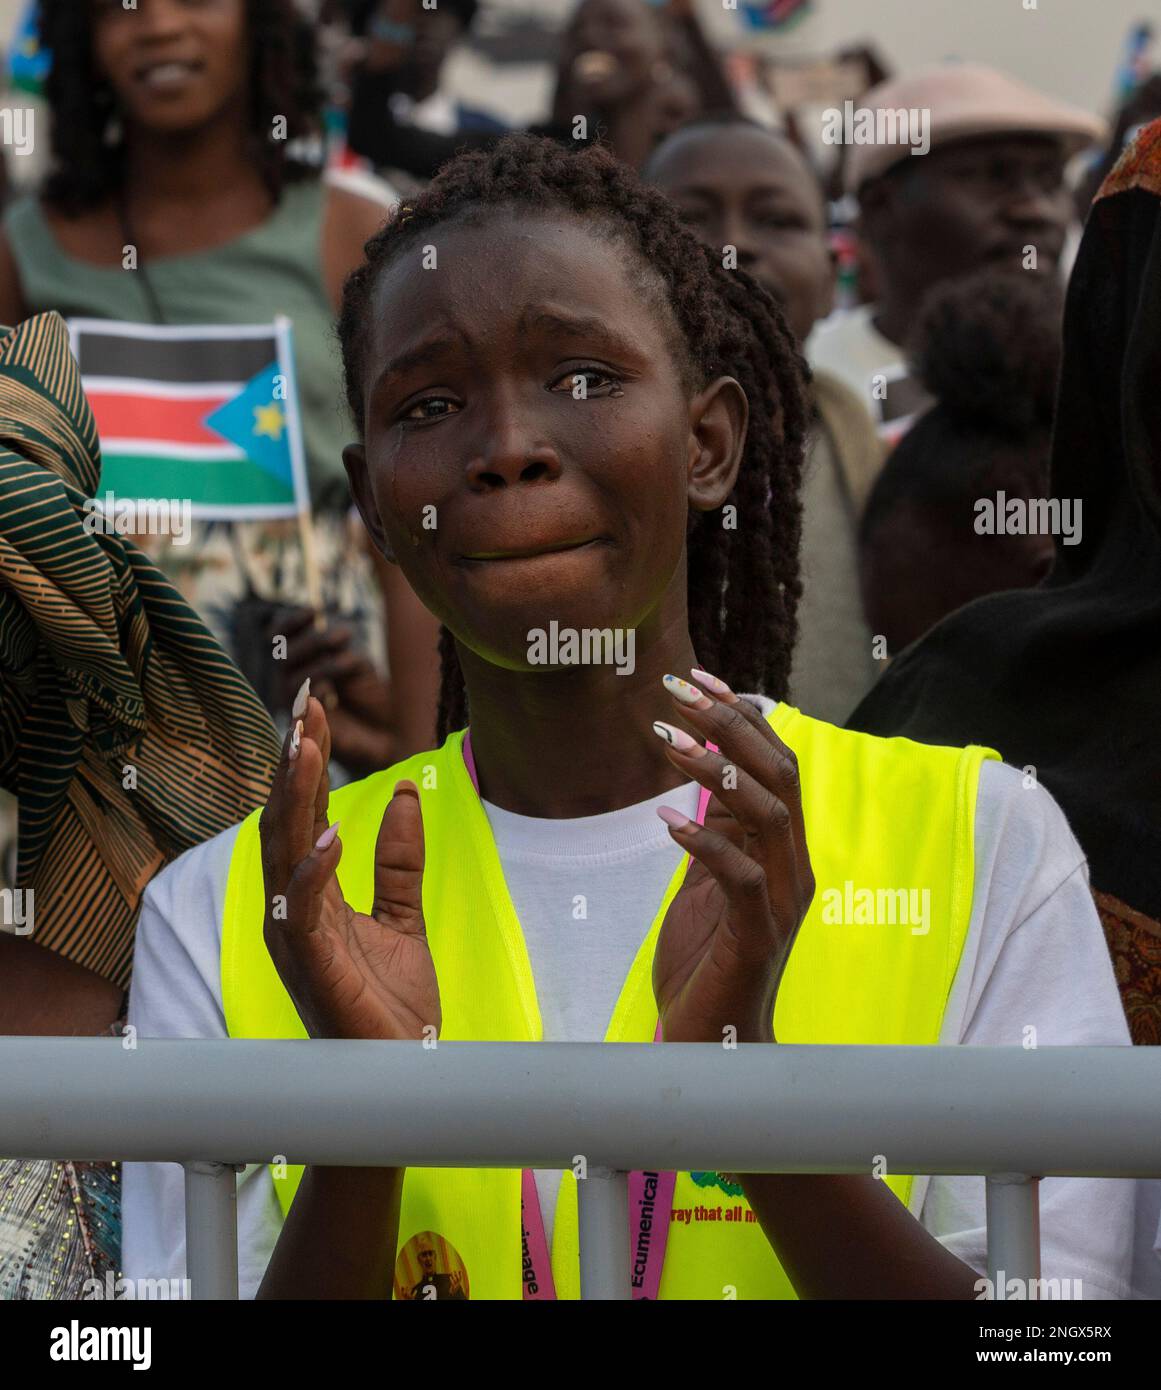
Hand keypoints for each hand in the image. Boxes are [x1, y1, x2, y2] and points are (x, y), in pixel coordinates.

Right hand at [258, 692, 440, 1041]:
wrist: (405, 1075)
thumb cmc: (392, 1005)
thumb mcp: (404, 916)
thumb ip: (399, 860)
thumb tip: (404, 793)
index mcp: (309, 896)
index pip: (302, 815)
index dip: (307, 762)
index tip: (315, 709)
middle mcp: (291, 911)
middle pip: (284, 822)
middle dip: (293, 762)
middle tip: (304, 705)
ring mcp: (296, 939)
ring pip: (282, 854)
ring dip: (293, 798)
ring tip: (304, 745)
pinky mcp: (313, 969)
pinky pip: (304, 911)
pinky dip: (313, 871)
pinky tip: (332, 834)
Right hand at [273, 606, 396, 776]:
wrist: (387, 733)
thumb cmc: (372, 696)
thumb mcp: (356, 663)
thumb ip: (337, 648)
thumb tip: (332, 632)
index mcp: (300, 663)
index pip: (280, 636)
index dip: (292, 622)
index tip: (314, 611)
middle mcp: (291, 682)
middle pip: (285, 653)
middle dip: (314, 641)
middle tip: (344, 638)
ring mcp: (295, 705)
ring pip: (293, 675)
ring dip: (325, 664)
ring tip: (350, 664)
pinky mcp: (304, 725)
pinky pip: (303, 700)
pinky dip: (320, 689)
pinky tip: (334, 693)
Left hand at [651, 672, 814, 1044]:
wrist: (714, 1046)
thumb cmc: (707, 963)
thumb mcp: (708, 885)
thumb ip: (716, 834)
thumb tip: (700, 775)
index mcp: (783, 852)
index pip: (776, 763)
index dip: (741, 715)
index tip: (697, 677)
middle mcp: (793, 869)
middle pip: (781, 773)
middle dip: (729, 722)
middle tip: (675, 689)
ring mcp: (781, 903)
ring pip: (770, 814)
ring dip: (716, 769)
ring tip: (662, 739)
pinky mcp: (757, 938)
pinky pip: (740, 877)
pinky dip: (704, 842)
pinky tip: (664, 820)